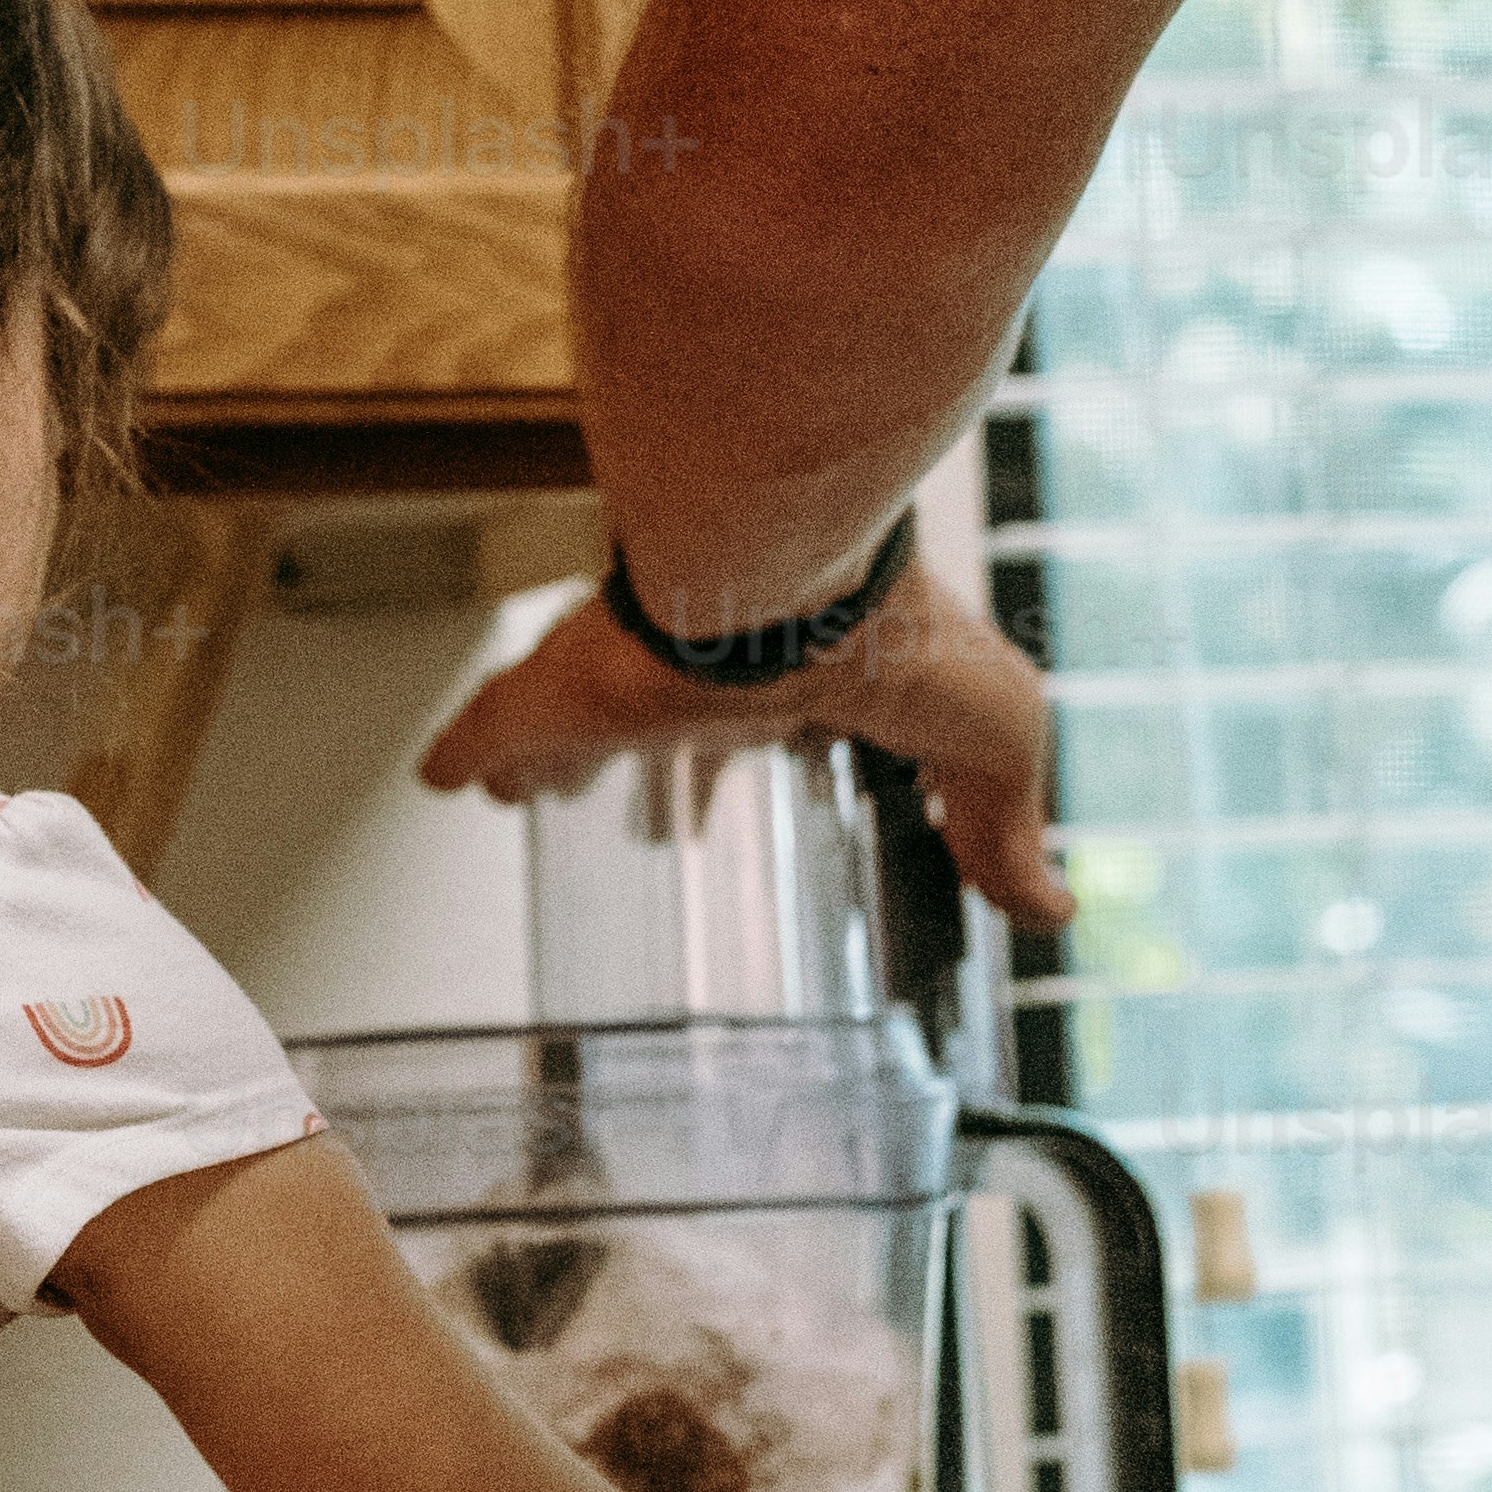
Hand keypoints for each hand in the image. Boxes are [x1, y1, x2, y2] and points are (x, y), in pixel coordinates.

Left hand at [415, 557, 1073, 934]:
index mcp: (791, 681)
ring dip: (537, 758)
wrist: (810, 585)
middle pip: (643, 721)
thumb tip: (1050, 906)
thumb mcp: (990, 741)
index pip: (751, 724)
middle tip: (581, 786)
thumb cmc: (905, 640)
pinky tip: (441, 774)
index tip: (715, 797)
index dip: (732, 759)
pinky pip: (496, 723)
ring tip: (510, 789)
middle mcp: (698, 674)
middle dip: (617, 756)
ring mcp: (624, 678)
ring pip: (566, 722)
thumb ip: (1002, 822)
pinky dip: (466, 750)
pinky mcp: (564, 686)